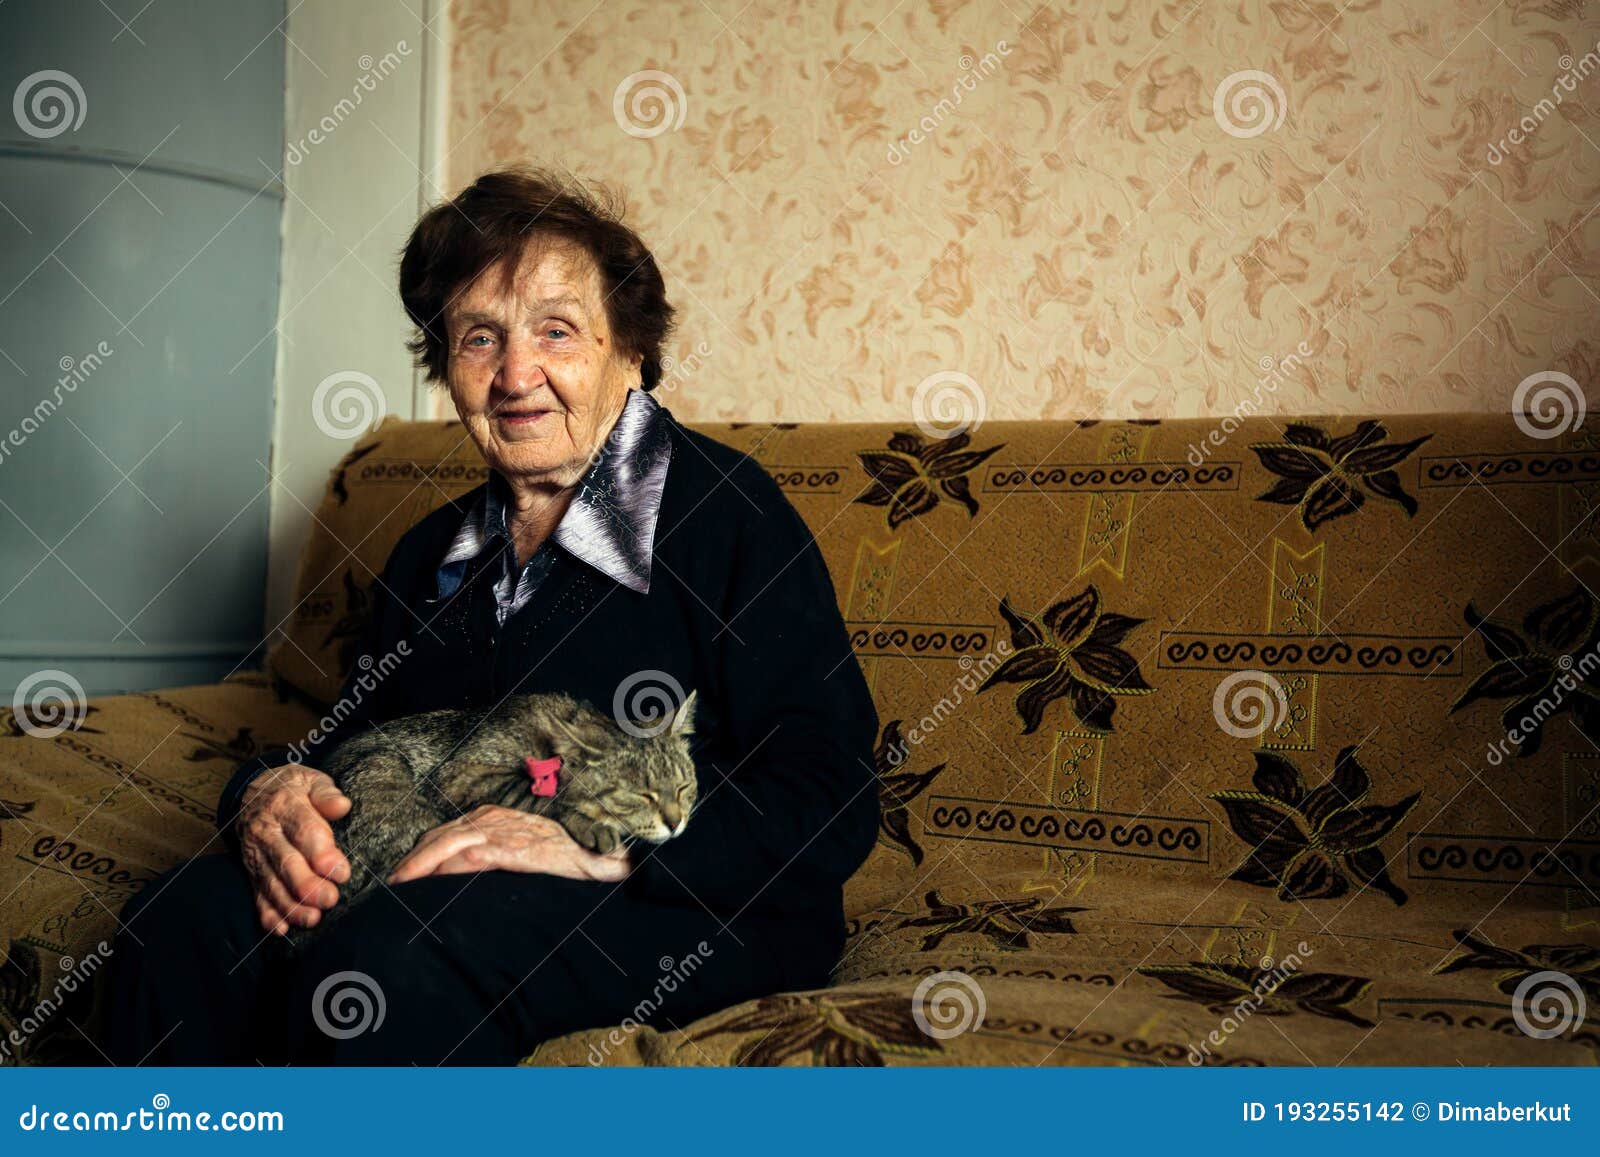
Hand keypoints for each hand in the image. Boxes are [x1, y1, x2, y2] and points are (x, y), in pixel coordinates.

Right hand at [237, 765, 351, 935]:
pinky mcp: (251, 872)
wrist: (254, 793)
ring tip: (313, 919)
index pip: (305, 832)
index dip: (322, 854)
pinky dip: (268, 914)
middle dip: (308, 885)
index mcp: (285, 806)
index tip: (342, 872)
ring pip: (271, 884)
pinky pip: (257, 895)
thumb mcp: (312, 780)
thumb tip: (342, 806)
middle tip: (331, 899)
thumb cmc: (293, 788)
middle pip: (286, 863)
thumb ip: (327, 794)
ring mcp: (256, 855)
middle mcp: (267, 833)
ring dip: (291, 906)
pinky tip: (282, 929)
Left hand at [387, 806, 630, 884]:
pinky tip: (428, 885)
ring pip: (444, 845)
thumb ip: (495, 852)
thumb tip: (466, 868)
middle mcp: (489, 818)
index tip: (403, 872)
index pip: (444, 832)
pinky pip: (466, 859)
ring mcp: (498, 831)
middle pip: (436, 836)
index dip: (420, 852)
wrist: (596, 850)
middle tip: (391, 884)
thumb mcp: (521, 846)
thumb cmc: (563, 850)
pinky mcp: (508, 849)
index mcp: (491, 815)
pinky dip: (443, 871)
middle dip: (410, 860)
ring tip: (399, 887)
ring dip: (417, 867)